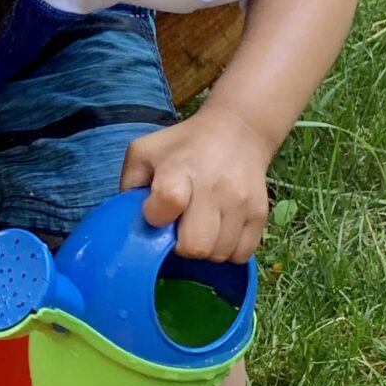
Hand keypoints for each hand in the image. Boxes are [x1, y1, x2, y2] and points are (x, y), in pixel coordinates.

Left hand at [120, 109, 270, 262]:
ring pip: (219, 254)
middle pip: (197, 246)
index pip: (168, 203)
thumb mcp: (145, 152)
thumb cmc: (183, 146)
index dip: (157, 215)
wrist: (238, 130)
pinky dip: (227, 250)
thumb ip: (129, 185)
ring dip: (205, 249)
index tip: (157, 211)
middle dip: (182, 246)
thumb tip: (126, 221)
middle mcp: (215, 187)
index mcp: (180, 170)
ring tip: (200, 228)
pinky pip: (241, 254)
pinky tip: (219, 232)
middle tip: (180, 230)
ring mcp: (241, 202)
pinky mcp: (260, 214)